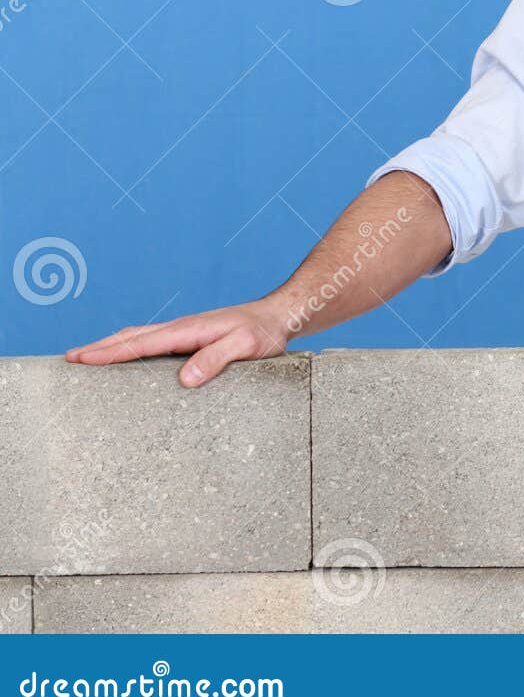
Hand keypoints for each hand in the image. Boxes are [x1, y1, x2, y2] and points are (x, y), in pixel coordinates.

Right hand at [64, 300, 293, 387]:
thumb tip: (185, 379)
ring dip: (112, 346)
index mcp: (188, 330)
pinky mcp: (192, 338)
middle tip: (70, 359)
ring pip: (140, 337)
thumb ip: (216, 360)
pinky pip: (154, 343)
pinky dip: (132, 347)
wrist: (279, 316)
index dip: (110, 353)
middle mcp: (181, 328)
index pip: (141, 343)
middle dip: (100, 348)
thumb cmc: (263, 332)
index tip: (81, 359)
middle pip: (131, 337)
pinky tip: (128, 358)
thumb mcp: (244, 346)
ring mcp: (185, 332)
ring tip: (87, 357)